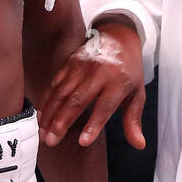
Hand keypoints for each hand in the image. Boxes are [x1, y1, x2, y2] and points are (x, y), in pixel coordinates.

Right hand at [38, 17, 145, 148]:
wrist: (118, 37)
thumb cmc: (129, 70)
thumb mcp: (137, 94)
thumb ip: (133, 120)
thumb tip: (139, 144)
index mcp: (119, 81)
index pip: (105, 106)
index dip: (94, 125)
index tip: (83, 142)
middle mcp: (99, 72)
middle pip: (77, 100)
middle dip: (62, 122)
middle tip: (50, 141)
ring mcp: (82, 65)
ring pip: (62, 92)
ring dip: (50, 114)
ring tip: (43, 132)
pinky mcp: (70, 61)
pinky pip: (56, 83)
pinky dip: (47, 100)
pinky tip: (41, 115)